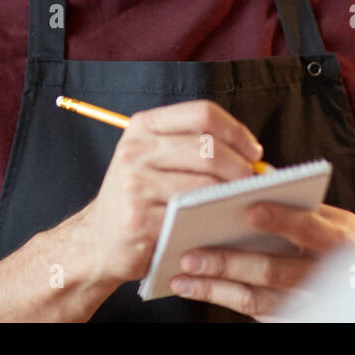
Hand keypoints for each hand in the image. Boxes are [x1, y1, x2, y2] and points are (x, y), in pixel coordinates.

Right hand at [73, 100, 264, 284]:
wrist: (99, 240)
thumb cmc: (140, 197)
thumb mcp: (155, 158)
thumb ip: (194, 146)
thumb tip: (252, 153)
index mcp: (143, 126)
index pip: (202, 113)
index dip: (236, 131)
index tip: (254, 151)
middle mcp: (136, 150)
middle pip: (208, 149)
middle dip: (242, 167)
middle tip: (255, 182)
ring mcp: (135, 184)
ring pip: (204, 184)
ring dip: (233, 195)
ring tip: (244, 202)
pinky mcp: (140, 219)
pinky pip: (191, 216)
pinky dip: (214, 219)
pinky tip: (222, 222)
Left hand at [169, 202, 354, 318]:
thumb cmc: (340, 237)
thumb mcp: (331, 215)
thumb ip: (296, 200)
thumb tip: (254, 173)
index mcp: (337, 239)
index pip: (309, 229)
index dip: (281, 220)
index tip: (249, 210)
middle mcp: (323, 274)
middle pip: (273, 270)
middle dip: (229, 262)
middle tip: (191, 254)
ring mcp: (307, 300)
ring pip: (256, 298)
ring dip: (215, 287)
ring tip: (182, 276)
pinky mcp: (293, 316)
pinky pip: (253, 311)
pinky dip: (221, 298)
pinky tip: (196, 288)